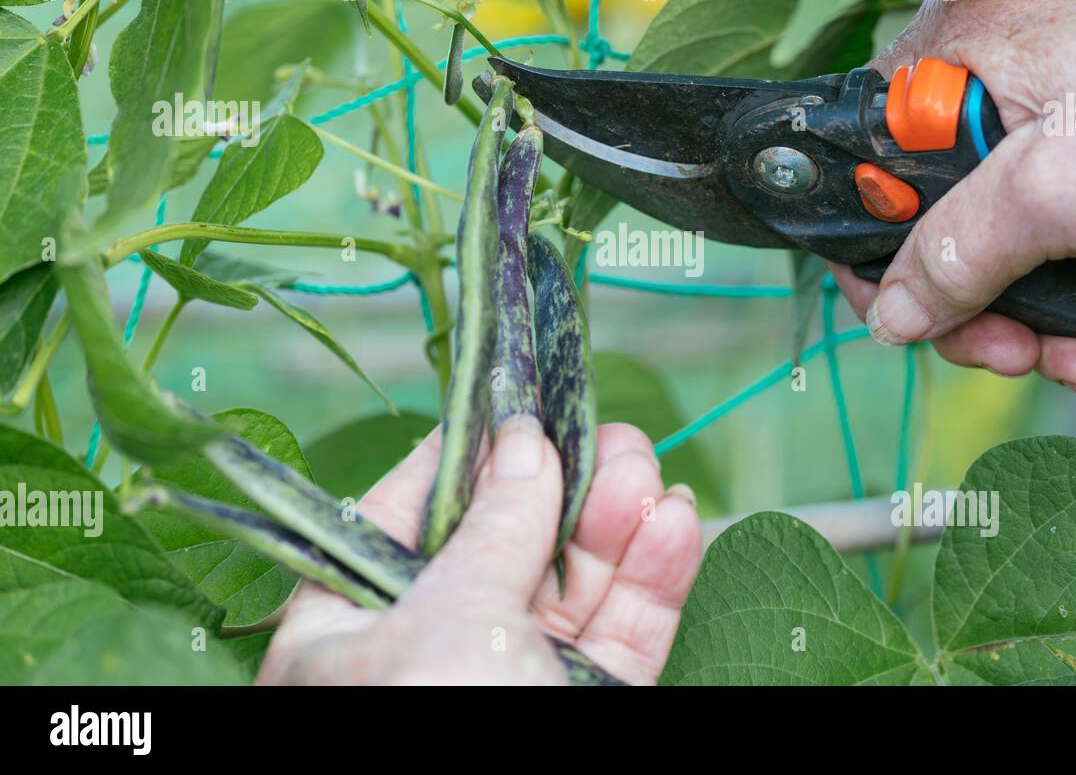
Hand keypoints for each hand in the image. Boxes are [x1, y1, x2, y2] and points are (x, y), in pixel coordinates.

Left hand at [256, 417, 701, 684]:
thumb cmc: (426, 723)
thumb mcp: (448, 615)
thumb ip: (495, 523)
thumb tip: (521, 442)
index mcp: (351, 629)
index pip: (402, 518)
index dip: (463, 458)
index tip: (516, 403)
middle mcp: (431, 655)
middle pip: (503, 546)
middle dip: (562, 485)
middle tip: (609, 430)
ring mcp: (512, 686)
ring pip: (572, 589)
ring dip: (615, 524)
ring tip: (648, 467)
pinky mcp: (582, 710)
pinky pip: (620, 638)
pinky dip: (651, 582)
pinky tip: (672, 525)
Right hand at [833, 0, 1075, 396]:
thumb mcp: (1050, 192)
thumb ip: (951, 255)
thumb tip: (888, 311)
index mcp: (960, 51)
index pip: (871, 160)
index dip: (879, 247)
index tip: (908, 311)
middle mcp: (999, 85)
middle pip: (935, 221)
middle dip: (975, 306)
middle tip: (1012, 352)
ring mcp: (1057, 130)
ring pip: (1001, 251)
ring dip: (1038, 325)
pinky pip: (1059, 252)